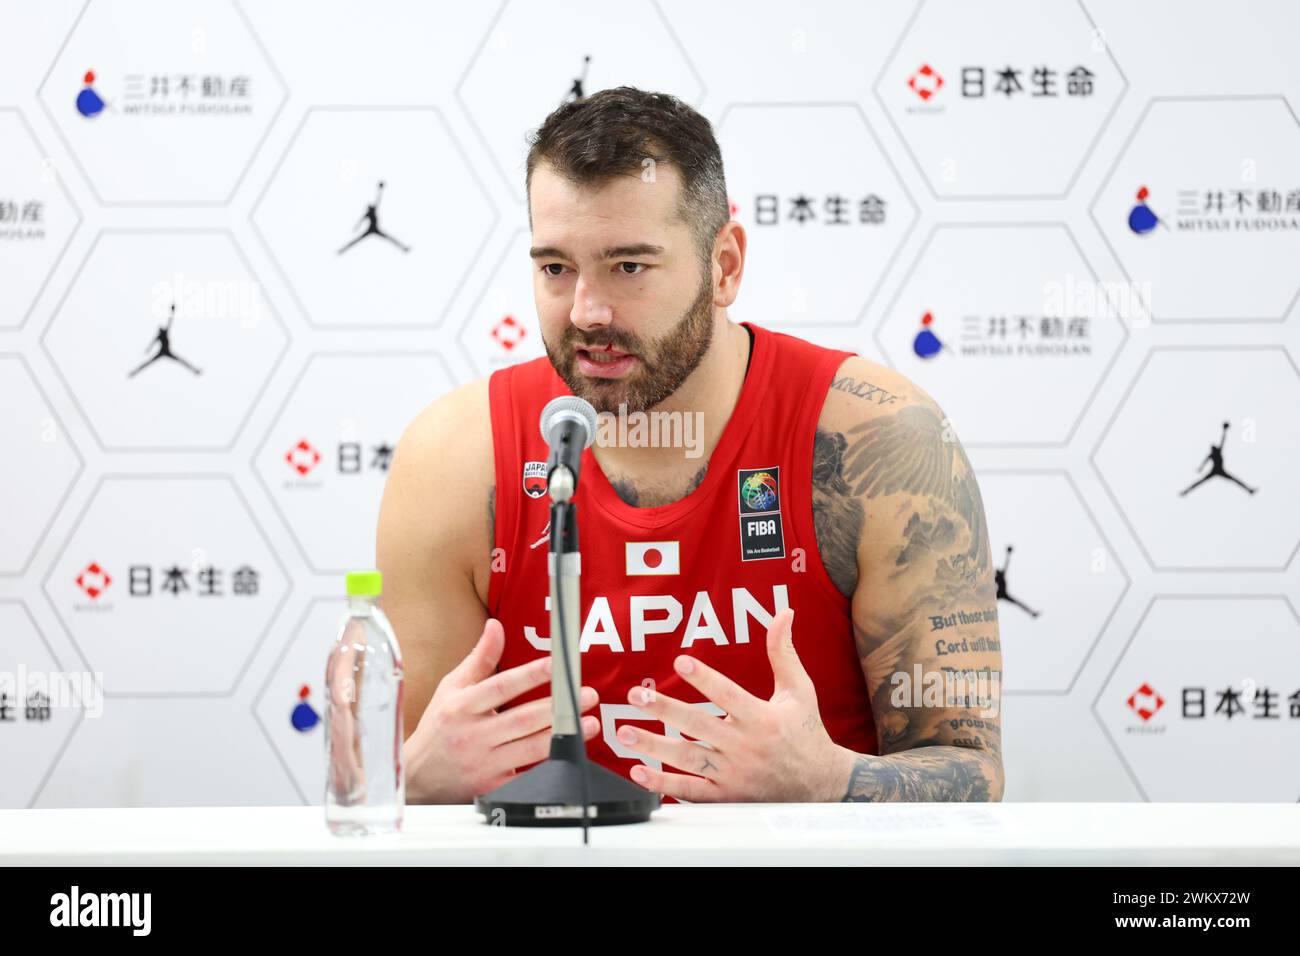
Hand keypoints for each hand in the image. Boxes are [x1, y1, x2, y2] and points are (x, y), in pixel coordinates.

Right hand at [403, 617, 600, 803]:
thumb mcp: (452, 688)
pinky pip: (527, 774)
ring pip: (530, 749)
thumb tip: (496, 626)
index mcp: (462, 706)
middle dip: (558, 707)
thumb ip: (479, 659)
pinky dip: (549, 763)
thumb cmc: (439, 726)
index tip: (556, 664)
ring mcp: (483, 763)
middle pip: (522, 719)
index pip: (501, 687)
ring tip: (589, 724)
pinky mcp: (492, 786)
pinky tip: (570, 752)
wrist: (418, 776)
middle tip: (588, 695)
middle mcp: (473, 735)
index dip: (530, 675)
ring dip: (562, 736)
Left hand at [617, 608, 850, 802]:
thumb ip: (784, 653)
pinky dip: (663, 784)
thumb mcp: (799, 690)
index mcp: (762, 719)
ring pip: (688, 759)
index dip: (704, 678)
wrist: (821, 786)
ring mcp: (734, 774)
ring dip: (653, 747)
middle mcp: (745, 747)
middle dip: (664, 710)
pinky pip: (691, 791)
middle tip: (635, 696)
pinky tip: (639, 773)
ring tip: (624, 733)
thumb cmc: (806, 732)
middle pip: (699, 726)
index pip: (728, 695)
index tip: (680, 662)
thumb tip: (784, 614)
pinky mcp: (727, 796)